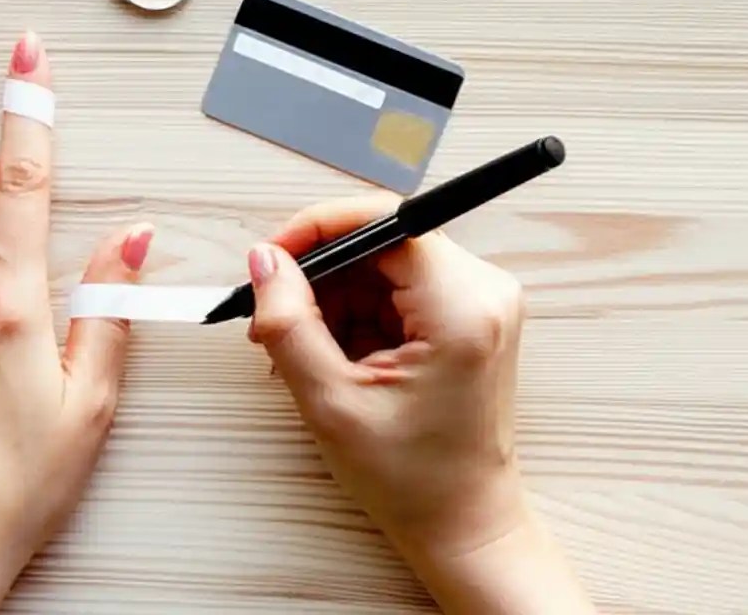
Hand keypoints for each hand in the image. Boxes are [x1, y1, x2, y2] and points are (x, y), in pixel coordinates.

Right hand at [248, 194, 592, 613]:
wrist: (464, 526)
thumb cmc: (412, 480)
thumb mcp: (331, 402)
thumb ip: (289, 323)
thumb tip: (264, 261)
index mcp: (462, 310)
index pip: (384, 222)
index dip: (317, 228)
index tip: (272, 255)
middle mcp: (484, 293)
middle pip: (381, 242)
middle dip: (319, 273)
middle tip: (271, 317)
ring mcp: (481, 303)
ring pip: (384, 265)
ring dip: (333, 297)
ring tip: (298, 351)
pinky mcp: (470, 317)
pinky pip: (398, 289)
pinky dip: (356, 314)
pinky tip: (331, 356)